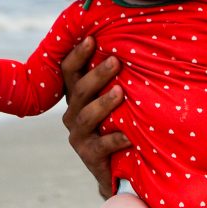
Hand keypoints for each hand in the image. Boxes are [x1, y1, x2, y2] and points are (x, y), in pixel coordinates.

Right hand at [60, 38, 130, 198]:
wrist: (117, 168)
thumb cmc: (119, 124)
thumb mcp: (115, 101)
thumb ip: (117, 79)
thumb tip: (137, 45)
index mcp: (77, 96)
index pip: (69, 71)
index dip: (78, 54)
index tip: (92, 38)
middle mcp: (73, 114)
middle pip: (79, 90)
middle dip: (97, 75)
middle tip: (116, 61)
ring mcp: (79, 135)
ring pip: (87, 116)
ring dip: (104, 103)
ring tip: (121, 92)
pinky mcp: (89, 155)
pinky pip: (102, 146)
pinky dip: (116, 139)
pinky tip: (129, 136)